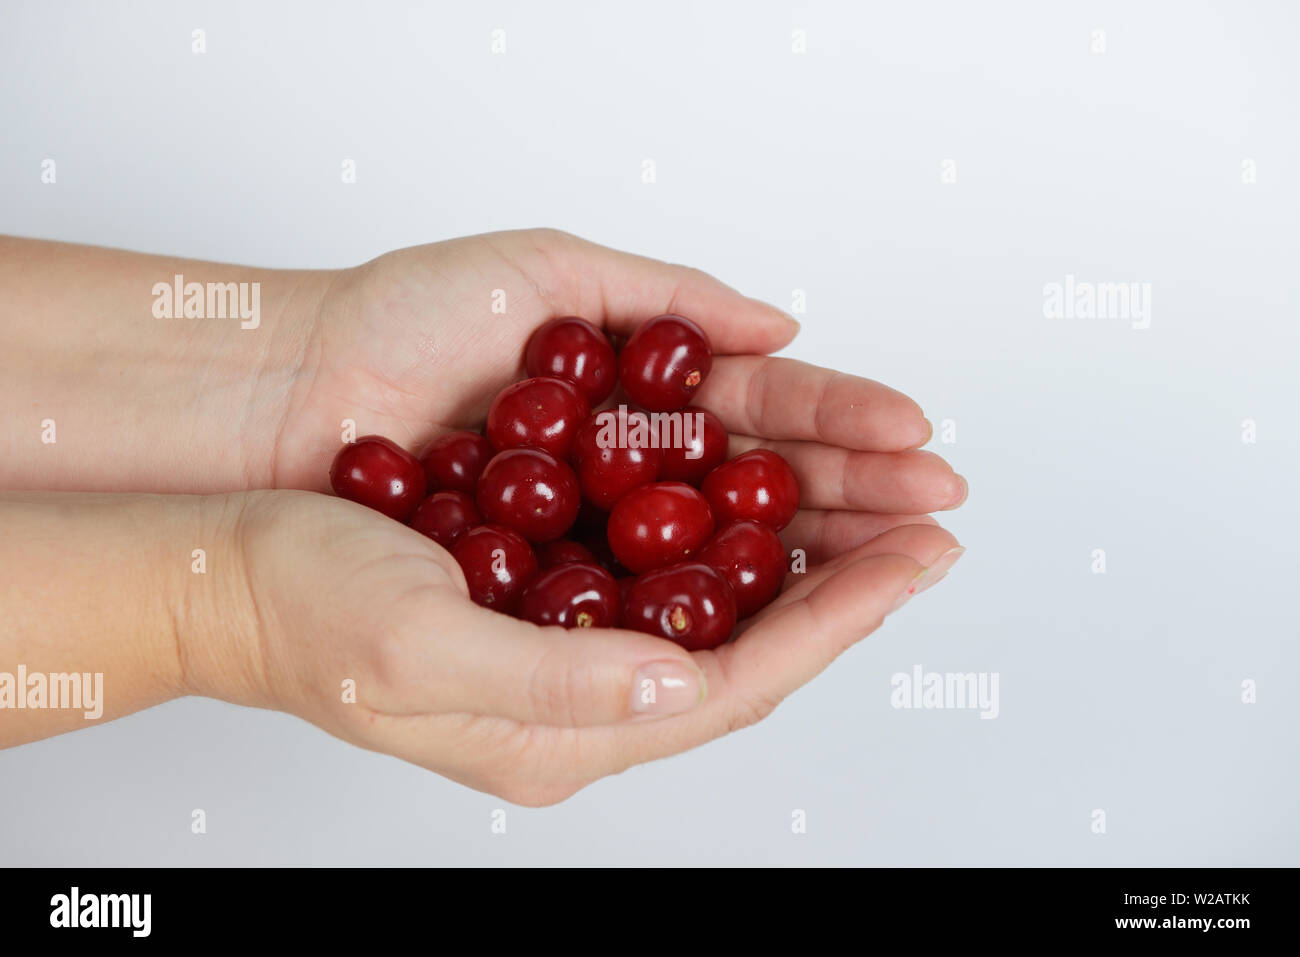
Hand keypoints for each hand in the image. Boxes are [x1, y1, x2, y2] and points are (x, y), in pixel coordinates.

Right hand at [218, 489, 960, 805]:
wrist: (234, 566)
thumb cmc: (308, 617)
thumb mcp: (424, 656)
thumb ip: (560, 686)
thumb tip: (683, 688)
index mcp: (569, 732)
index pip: (741, 680)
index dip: (841, 618)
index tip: (919, 558)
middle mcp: (589, 689)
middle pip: (753, 637)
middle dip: (849, 575)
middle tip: (931, 517)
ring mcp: (575, 635)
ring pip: (723, 593)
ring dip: (805, 539)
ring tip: (880, 491)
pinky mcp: (556, 582)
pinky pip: (669, 559)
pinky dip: (731, 520)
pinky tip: (768, 482)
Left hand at [274, 229, 966, 548]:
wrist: (291, 393)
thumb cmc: (403, 322)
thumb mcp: (546, 275)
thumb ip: (666, 296)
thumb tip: (781, 325)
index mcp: (641, 394)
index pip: (766, 414)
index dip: (845, 426)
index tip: (918, 439)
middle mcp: (635, 474)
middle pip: (767, 494)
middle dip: (861, 500)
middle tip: (938, 512)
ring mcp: (601, 540)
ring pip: (729, 558)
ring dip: (821, 560)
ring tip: (901, 560)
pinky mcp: (558, 596)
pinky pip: (654, 608)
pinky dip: (727, 608)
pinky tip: (800, 604)